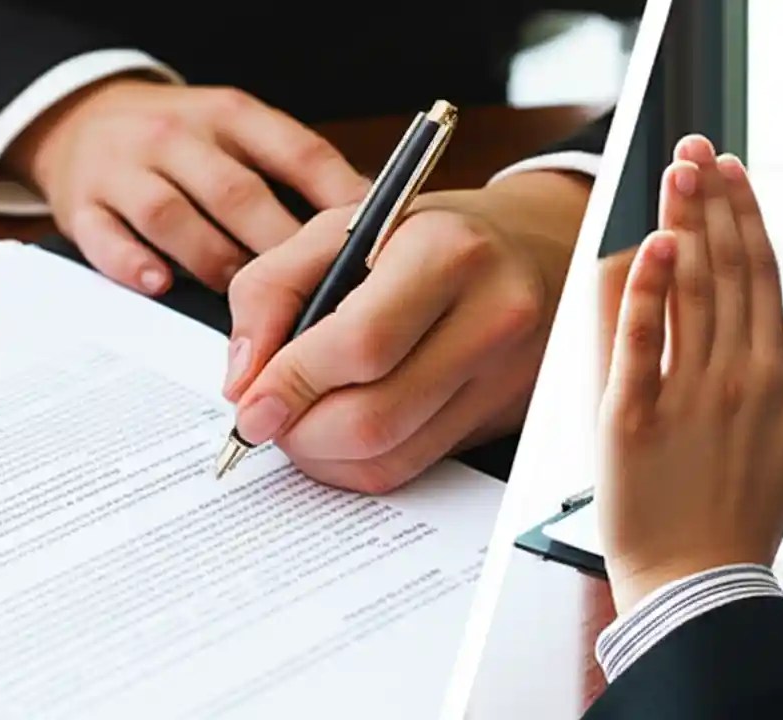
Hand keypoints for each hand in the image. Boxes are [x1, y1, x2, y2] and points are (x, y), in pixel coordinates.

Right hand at [4, 78, 369, 293]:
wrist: (77, 118)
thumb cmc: (181, 141)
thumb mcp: (236, 132)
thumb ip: (292, 169)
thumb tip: (368, 219)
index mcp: (230, 117)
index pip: (295, 151)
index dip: (337, 196)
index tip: (368, 240)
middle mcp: (177, 137)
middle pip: (236, 193)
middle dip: (278, 245)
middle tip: (312, 292)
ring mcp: (123, 169)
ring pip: (173, 216)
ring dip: (214, 261)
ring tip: (245, 302)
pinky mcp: (81, 205)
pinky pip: (106, 237)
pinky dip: (134, 264)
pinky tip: (162, 285)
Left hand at [223, 170, 588, 492]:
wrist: (539, 250)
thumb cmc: (433, 236)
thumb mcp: (345, 228)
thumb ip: (273, 287)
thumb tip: (243, 378)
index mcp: (449, 253)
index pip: (359, 344)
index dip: (290, 383)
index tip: (248, 404)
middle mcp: (492, 318)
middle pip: (374, 417)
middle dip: (300, 432)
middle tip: (267, 417)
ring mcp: (505, 378)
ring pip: (390, 457)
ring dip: (323, 455)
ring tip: (301, 420)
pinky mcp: (502, 419)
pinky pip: (413, 467)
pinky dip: (359, 462)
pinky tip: (341, 430)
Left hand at [597, 136, 782, 612]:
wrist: (703, 581)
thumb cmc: (744, 517)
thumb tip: (778, 327)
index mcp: (775, 377)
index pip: (762, 275)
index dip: (746, 216)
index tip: (732, 172)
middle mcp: (736, 374)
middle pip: (727, 268)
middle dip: (713, 200)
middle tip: (698, 147)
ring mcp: (687, 393)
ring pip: (689, 290)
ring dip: (683, 224)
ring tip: (677, 173)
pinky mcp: (635, 415)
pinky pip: (640, 342)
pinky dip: (645, 290)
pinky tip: (648, 245)